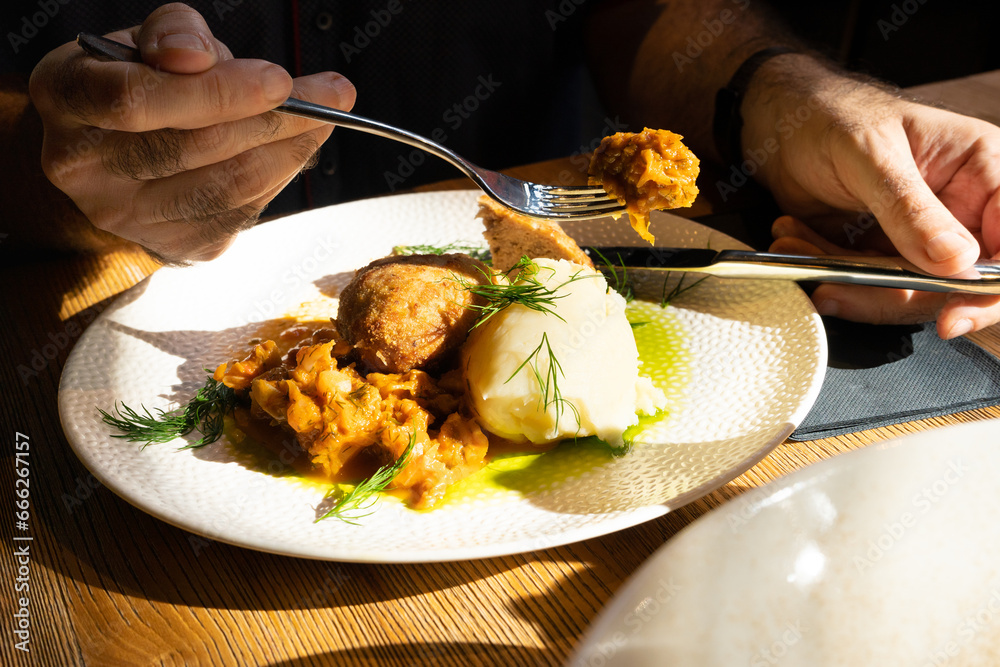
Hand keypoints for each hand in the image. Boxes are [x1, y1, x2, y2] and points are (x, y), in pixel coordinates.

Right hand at [28, 3, 355, 263]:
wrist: (118, 148)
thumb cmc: (140, 78)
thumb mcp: (146, 37)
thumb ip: (175, 32)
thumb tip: (198, 56)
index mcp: (65, 97)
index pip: (136, 101)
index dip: (215, 92)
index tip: (279, 80)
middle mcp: (84, 167)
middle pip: (194, 148)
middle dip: (277, 119)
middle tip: (336, 96)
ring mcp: (128, 216)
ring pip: (227, 186)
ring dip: (292, 150)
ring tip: (325, 117)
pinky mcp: (174, 246)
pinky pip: (242, 212)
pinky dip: (280, 177)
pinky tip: (297, 149)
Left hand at [740, 55, 999, 337]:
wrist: (781, 124)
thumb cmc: (832, 116)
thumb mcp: (870, 154)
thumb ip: (909, 207)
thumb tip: (957, 261)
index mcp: (982, 171)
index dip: (991, 285)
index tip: (953, 314)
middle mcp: (961, 211)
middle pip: (963, 283)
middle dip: (902, 297)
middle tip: (846, 295)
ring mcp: (922, 239)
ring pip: (909, 294)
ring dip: (850, 282)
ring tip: (796, 242)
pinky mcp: (883, 256)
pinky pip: (868, 288)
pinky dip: (829, 274)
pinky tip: (793, 239)